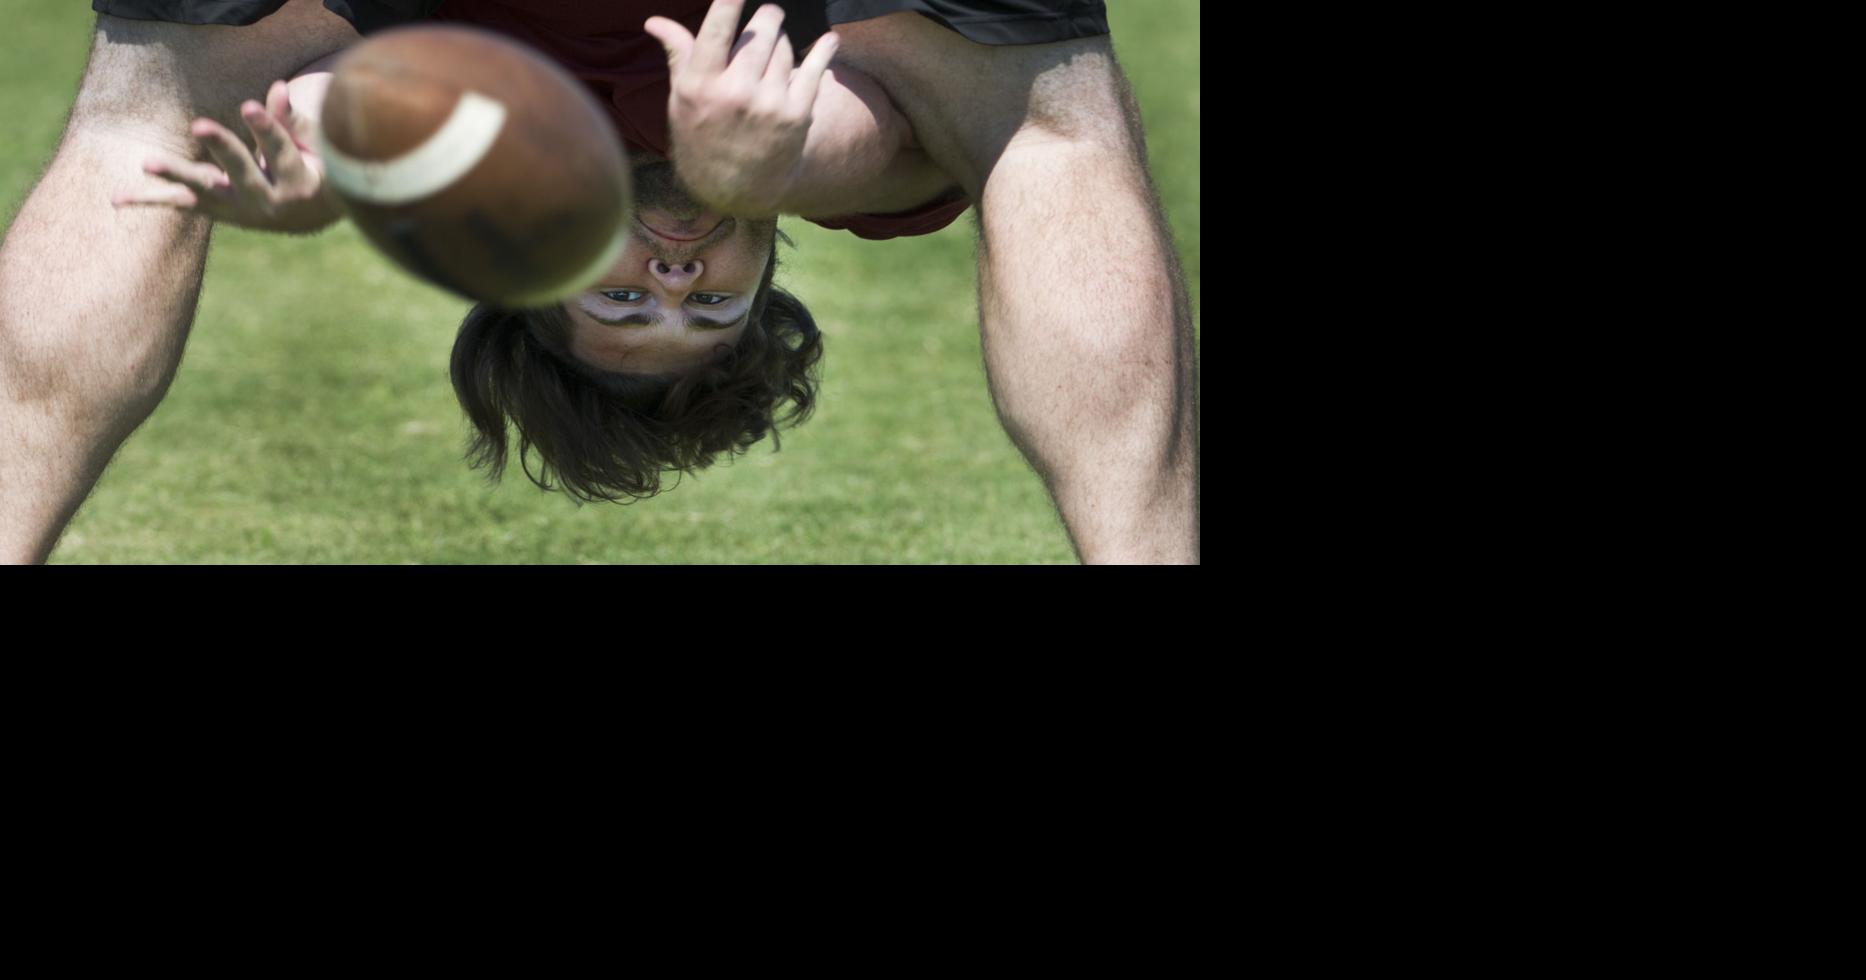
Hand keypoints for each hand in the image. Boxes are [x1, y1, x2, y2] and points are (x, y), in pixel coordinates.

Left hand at [112, 79, 340, 233]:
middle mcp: (266, 201)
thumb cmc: (315, 169)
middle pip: (240, 172)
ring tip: (147, 162)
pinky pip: (182, 204)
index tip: (249, 105)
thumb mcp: (313, 147)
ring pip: (205, 190)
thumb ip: (291, 121)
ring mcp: (238, 209)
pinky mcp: (216, 210)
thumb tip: (277, 87)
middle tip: (199, 124)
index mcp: (298, 183)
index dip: (265, 128)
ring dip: (176, 175)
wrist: (306, 217)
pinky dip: (149, 200)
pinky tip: (115, 199)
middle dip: (221, 147)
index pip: (279, 152)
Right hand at [644, 0, 838, 215]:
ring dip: (782, 42)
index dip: (730, 2)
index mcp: (701, 85)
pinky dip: (824, 50)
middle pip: (761, 32)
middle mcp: (735, 93)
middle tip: (768, 17)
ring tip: (774, 53)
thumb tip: (654, 21)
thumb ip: (678, 54)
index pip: (717, 30)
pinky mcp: (796, 116)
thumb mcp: (682, 99)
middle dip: (768, 18)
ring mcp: (768, 105)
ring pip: (784, 48)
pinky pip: (814, 70)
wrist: (735, 189)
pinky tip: (830, 40)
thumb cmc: (702, 136)